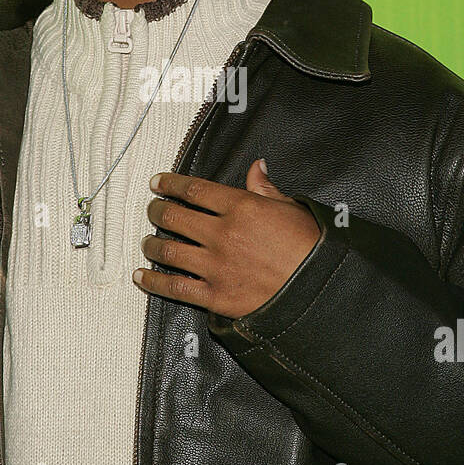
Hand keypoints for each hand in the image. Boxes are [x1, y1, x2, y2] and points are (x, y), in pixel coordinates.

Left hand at [133, 159, 320, 318]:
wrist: (322, 291)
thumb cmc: (311, 248)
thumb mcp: (292, 209)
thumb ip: (266, 189)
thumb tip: (256, 167)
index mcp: (241, 208)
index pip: (194, 190)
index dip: (170, 184)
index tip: (158, 183)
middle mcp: (223, 234)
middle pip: (175, 218)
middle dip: (158, 211)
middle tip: (153, 210)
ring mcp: (216, 267)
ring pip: (169, 251)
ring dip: (153, 244)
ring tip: (148, 242)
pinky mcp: (216, 297)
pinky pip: (176, 288)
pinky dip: (154, 281)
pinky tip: (141, 276)